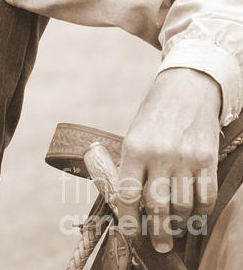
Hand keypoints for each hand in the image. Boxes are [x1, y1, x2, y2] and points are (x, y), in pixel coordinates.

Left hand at [116, 68, 220, 253]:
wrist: (186, 88)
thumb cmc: (156, 116)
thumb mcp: (135, 134)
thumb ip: (133, 167)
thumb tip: (130, 205)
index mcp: (134, 147)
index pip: (127, 193)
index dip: (128, 219)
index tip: (131, 232)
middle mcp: (159, 154)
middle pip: (156, 207)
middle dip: (158, 232)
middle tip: (160, 245)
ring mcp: (185, 158)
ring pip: (182, 206)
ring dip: (179, 223)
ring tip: (176, 228)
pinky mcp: (207, 160)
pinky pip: (205, 197)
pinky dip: (200, 211)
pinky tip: (194, 212)